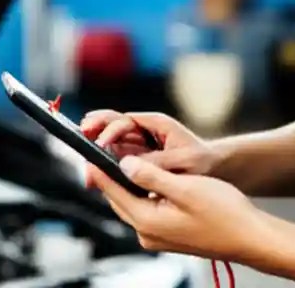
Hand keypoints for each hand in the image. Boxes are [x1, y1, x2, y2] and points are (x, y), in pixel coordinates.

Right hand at [79, 110, 220, 186]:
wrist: (213, 172)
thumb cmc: (202, 162)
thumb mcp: (183, 161)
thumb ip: (159, 160)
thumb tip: (133, 165)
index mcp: (156, 124)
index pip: (127, 121)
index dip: (111, 130)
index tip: (100, 143)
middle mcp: (144, 131)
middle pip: (114, 124)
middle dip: (96, 128)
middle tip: (81, 133)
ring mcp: (139, 144)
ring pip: (112, 140)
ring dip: (96, 145)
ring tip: (83, 156)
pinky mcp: (137, 159)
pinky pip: (116, 157)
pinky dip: (104, 162)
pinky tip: (95, 173)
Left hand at [88, 155, 269, 262]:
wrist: (250, 238)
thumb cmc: (224, 213)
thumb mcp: (186, 187)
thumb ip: (151, 176)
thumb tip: (123, 164)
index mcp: (148, 221)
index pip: (112, 191)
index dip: (98, 168)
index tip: (87, 150)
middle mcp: (147, 233)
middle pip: (118, 199)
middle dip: (109, 175)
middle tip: (102, 150)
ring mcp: (157, 237)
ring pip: (131, 204)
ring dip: (125, 183)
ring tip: (121, 159)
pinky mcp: (167, 235)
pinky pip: (145, 210)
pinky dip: (141, 193)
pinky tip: (147, 178)